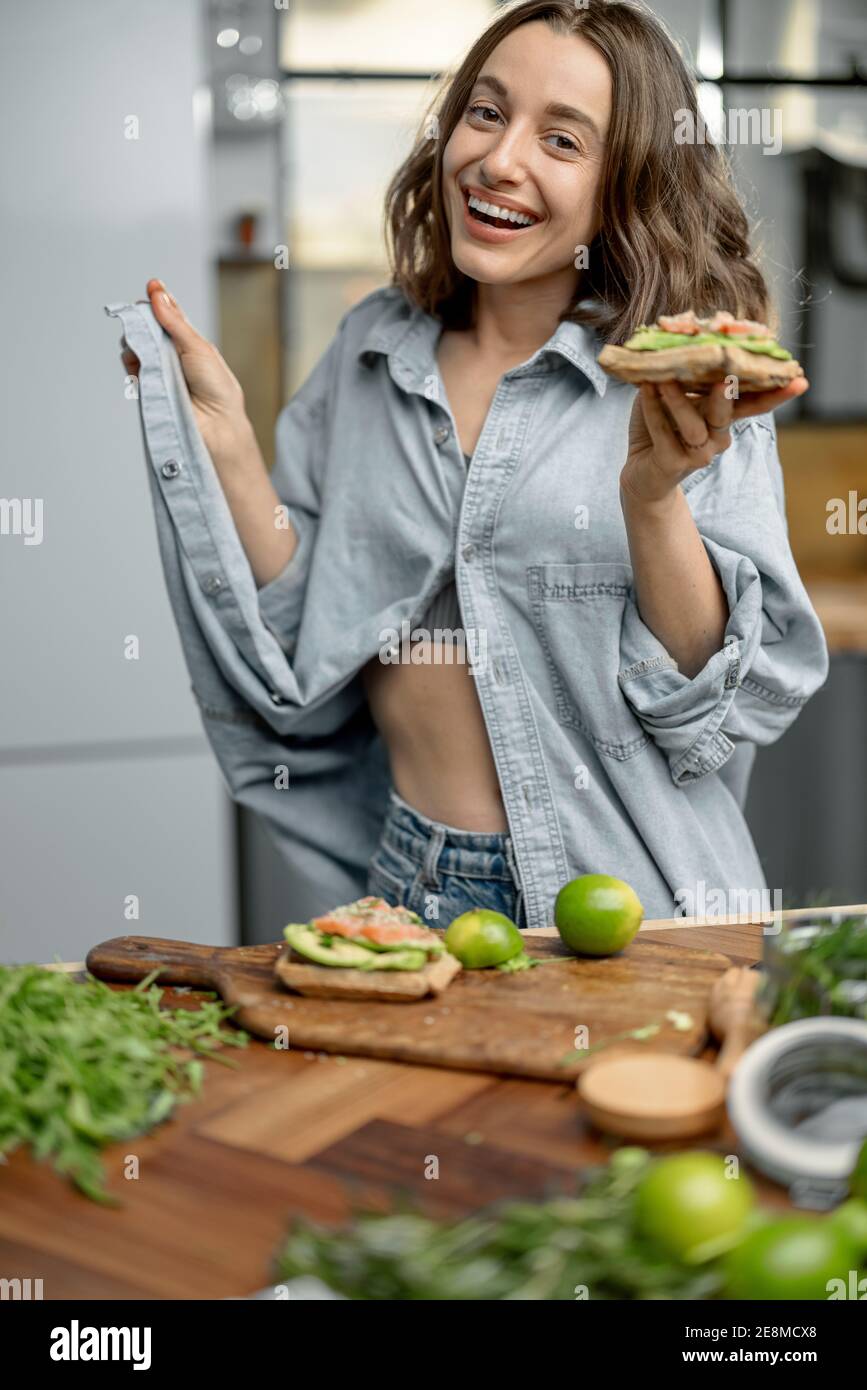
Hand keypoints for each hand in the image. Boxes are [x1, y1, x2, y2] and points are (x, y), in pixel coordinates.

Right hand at [119, 280, 248, 459]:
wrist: (215, 424)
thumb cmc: (216, 387)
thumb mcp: (198, 347)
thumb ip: (175, 321)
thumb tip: (157, 293)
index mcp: (189, 342)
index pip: (168, 315)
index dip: (158, 300)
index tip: (152, 286)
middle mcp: (172, 354)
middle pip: (148, 327)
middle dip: (143, 320)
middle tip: (143, 318)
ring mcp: (159, 370)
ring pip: (136, 345)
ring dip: (137, 341)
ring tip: (146, 348)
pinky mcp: (147, 387)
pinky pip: (131, 368)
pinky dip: (131, 362)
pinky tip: (139, 364)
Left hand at [620, 375, 808, 504]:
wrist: (641, 471)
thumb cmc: (662, 426)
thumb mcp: (679, 395)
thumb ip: (690, 375)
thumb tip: (698, 334)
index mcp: (725, 418)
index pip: (755, 403)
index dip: (776, 394)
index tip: (799, 381)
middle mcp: (718, 438)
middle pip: (728, 414)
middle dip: (726, 395)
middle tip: (723, 378)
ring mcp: (697, 454)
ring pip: (693, 426)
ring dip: (677, 400)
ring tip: (662, 377)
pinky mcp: (672, 464)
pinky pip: (663, 433)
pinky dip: (653, 410)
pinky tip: (645, 389)